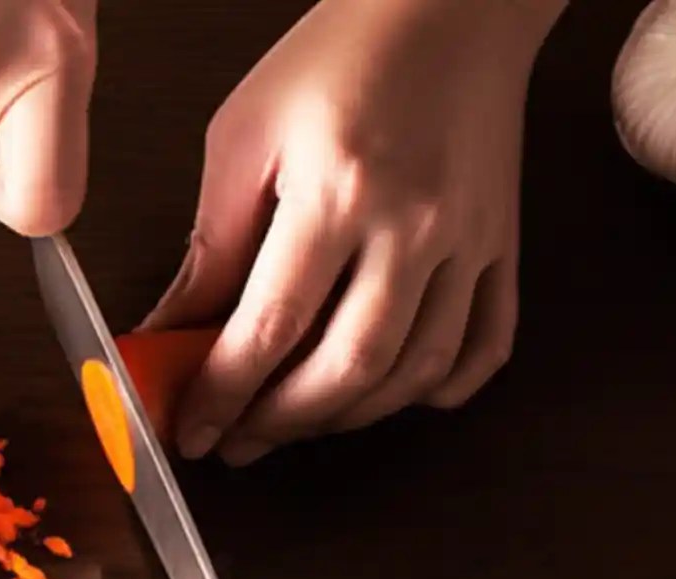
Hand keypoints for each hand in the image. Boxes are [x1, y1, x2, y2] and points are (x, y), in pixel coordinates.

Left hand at [141, 0, 566, 465]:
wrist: (448, 8)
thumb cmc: (340, 56)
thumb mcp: (244, 135)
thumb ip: (212, 243)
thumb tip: (173, 325)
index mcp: (337, 192)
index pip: (270, 328)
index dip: (222, 394)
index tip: (191, 430)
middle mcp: (413, 227)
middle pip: (348, 369)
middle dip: (281, 422)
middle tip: (237, 439)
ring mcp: (470, 243)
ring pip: (416, 372)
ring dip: (348, 417)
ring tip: (295, 422)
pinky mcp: (503, 245)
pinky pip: (487, 346)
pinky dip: (439, 387)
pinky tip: (392, 394)